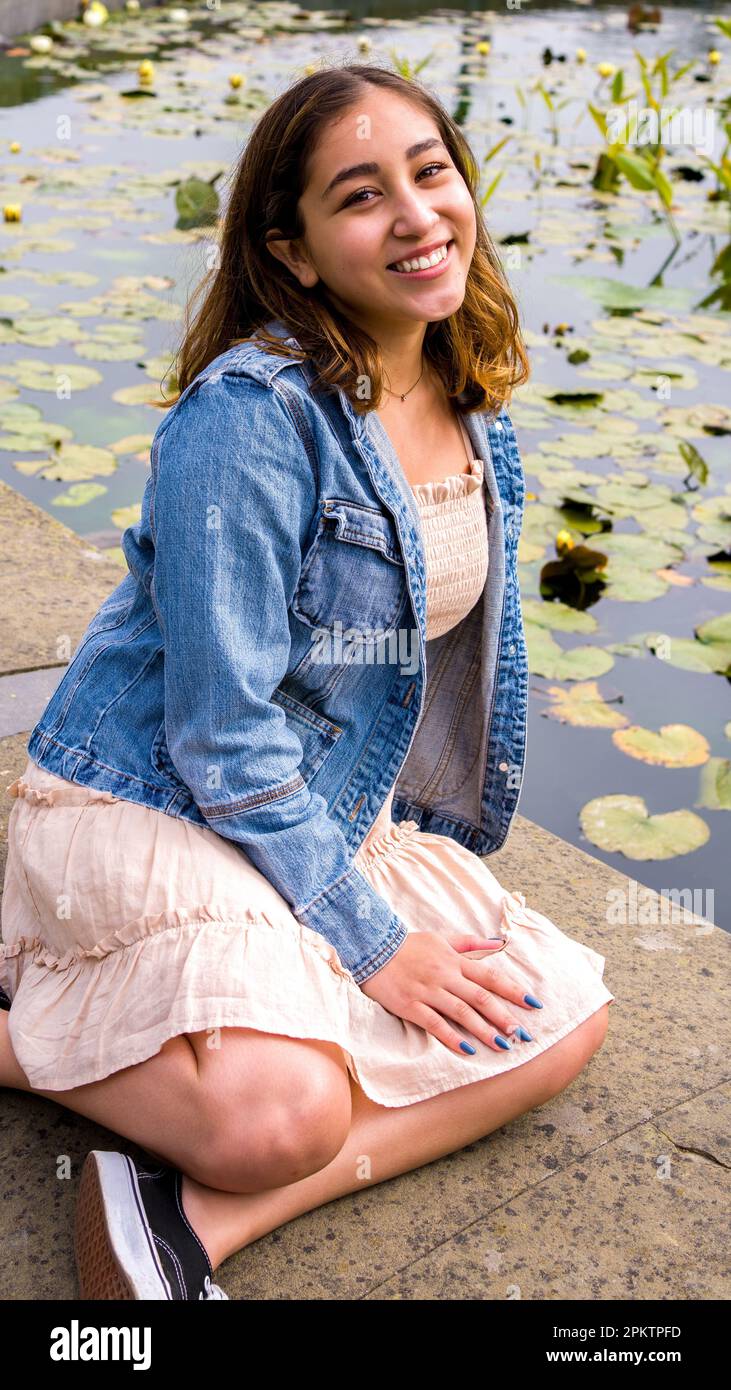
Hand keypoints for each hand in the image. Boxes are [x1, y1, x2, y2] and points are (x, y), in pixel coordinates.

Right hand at [359, 931, 538, 1055]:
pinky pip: (434, 1023)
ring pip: (462, 1013)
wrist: (372, 947)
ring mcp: (428, 992)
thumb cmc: (409, 945)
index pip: (490, 977)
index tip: (533, 1003)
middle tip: (523, 1034)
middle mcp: (446, 976)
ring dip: (484, 1030)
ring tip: (503, 1046)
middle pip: (481, 998)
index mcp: (454, 961)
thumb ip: (469, 943)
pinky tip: (467, 1050)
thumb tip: (496, 942)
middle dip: (505, 1017)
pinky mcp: (411, 1005)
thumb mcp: (441, 938)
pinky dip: (451, 1037)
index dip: (513, 990)